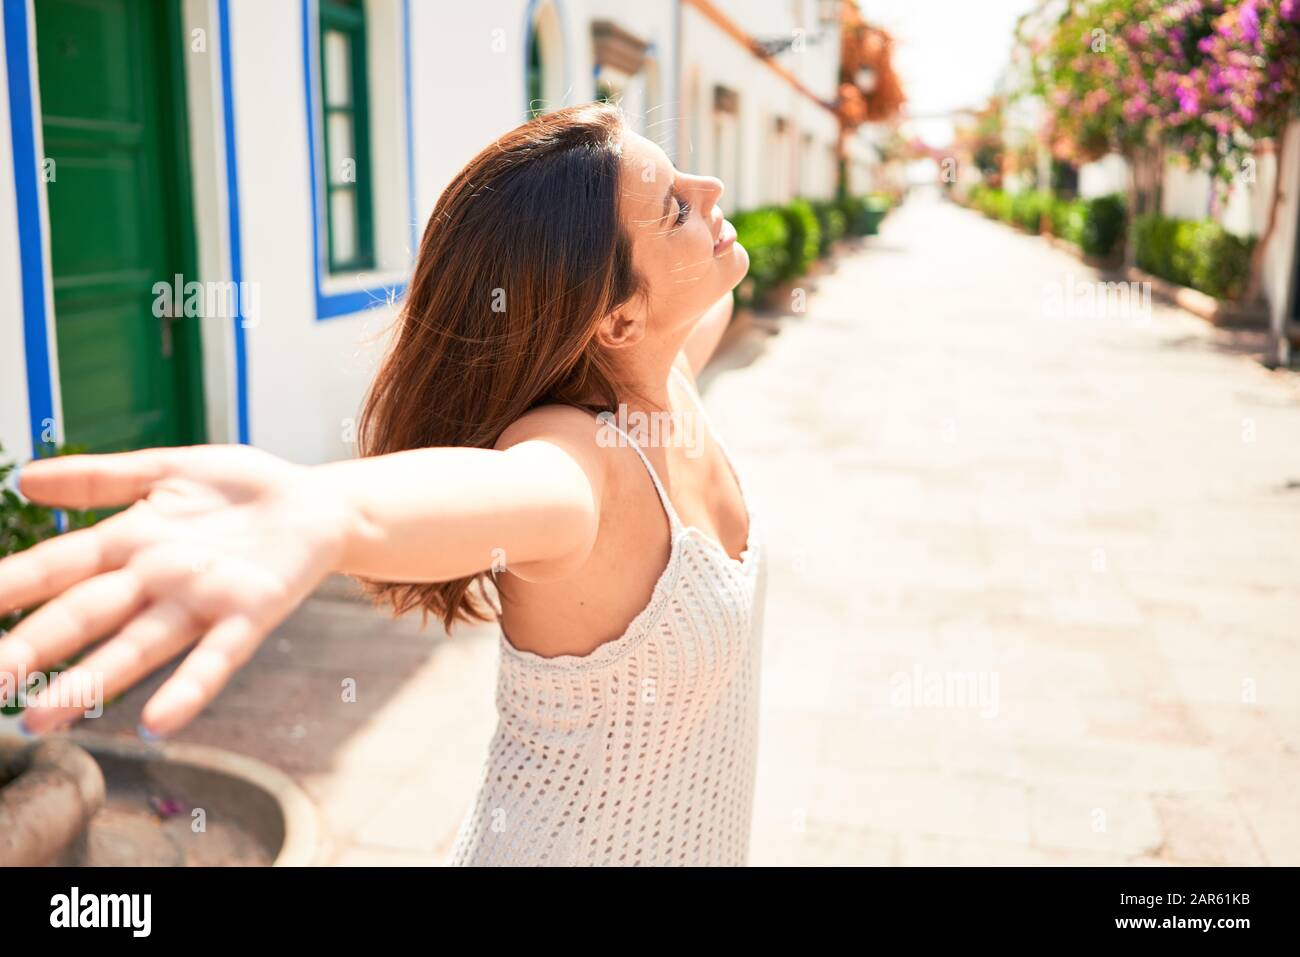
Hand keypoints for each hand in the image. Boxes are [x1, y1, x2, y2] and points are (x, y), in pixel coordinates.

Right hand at [0, 444, 351, 737]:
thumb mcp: (167, 470)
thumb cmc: (239, 490)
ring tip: (43, 718)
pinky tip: (160, 722)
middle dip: (34, 646)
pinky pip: (217, 657)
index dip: (10, 587)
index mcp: (131, 543)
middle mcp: (157, 581)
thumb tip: (24, 479)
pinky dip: (190, 689)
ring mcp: (203, 602)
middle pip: (86, 614)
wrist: (316, 502)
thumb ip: (102, 479)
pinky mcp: (251, 613)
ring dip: (92, 682)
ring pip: (138, 646)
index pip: (56, 566)